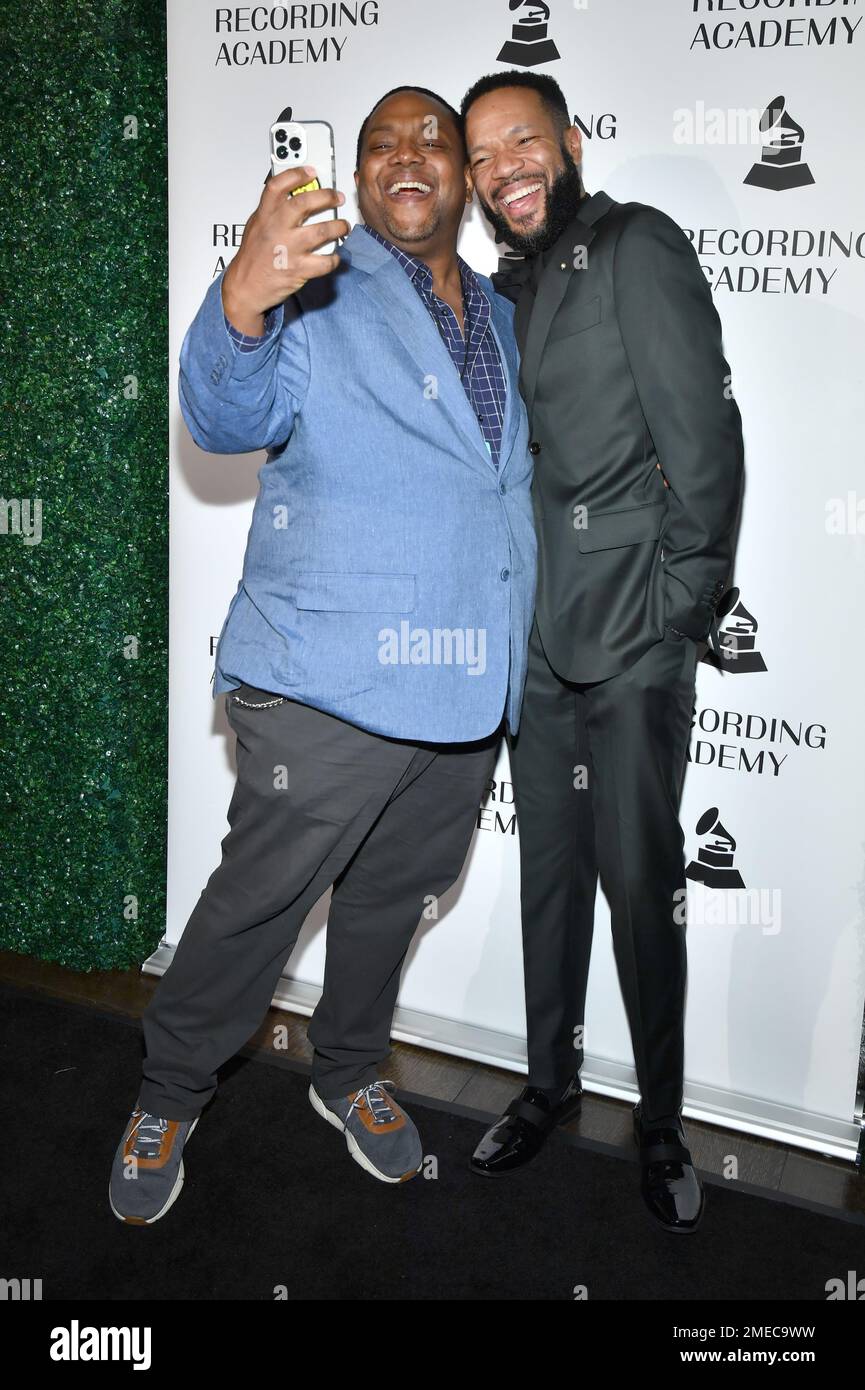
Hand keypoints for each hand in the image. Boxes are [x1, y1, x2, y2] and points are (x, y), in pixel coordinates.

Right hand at [221, 166, 350, 333]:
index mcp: (265, 215)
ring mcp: (288, 249)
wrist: (245, 286)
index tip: (311, 172)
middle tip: (337, 197)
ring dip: (338, 227)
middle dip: (326, 196)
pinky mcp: (298, 269)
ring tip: (343, 226)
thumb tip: (290, 195)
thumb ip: (271, 210)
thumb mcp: (256, 226)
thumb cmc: (252, 258)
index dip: (296, 174)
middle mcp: (277, 229)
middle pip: (304, 203)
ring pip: (321, 232)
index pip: (278, 186)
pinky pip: (325, 262)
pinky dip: (334, 259)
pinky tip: (335, 256)